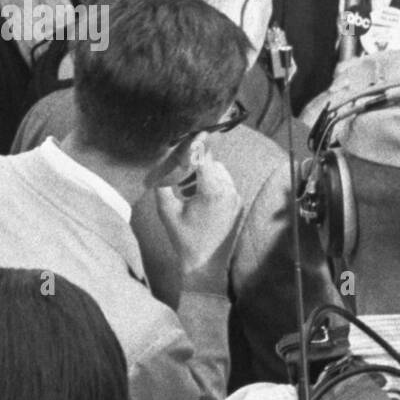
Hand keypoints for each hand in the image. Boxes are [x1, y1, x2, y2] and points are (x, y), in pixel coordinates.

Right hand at [156, 151, 241, 282]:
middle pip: (212, 163)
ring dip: (203, 174)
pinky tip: (195, 197)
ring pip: (219, 173)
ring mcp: (235, 199)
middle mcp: (229, 191)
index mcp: (213, 191)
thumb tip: (163, 164)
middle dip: (195, 165)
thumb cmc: (185, 240)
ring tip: (186, 190)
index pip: (204, 158)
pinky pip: (225, 184)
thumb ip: (164, 183)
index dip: (196, 145)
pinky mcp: (237, 205)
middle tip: (179, 174)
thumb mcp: (167, 211)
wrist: (205, 265)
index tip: (192, 133)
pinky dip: (211, 184)